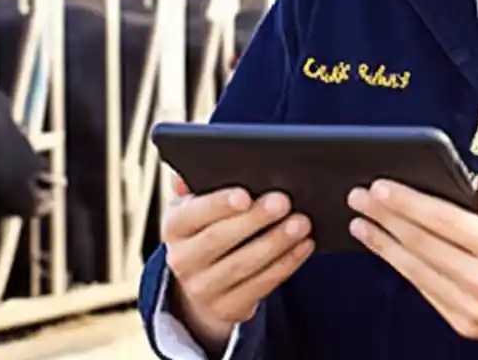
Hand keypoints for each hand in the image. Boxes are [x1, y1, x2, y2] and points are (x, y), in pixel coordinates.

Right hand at [162, 174, 313, 352]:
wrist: (203, 283)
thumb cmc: (208, 229)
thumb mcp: (198, 207)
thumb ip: (199, 184)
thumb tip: (198, 168)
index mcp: (174, 227)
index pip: (192, 214)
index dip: (218, 204)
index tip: (245, 195)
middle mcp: (182, 260)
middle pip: (218, 239)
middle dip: (254, 219)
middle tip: (283, 202)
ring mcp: (204, 289)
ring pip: (243, 265)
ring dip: (276, 243)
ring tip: (300, 223)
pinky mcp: (229, 308)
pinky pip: (260, 285)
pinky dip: (286, 264)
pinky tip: (303, 246)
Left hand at [346, 171, 477, 348]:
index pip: (444, 220)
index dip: (408, 202)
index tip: (380, 187)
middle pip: (422, 243)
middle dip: (385, 217)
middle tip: (359, 198)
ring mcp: (473, 307)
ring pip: (416, 270)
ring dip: (383, 244)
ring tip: (362, 223)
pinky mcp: (465, 323)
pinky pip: (425, 290)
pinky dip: (402, 267)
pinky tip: (387, 249)